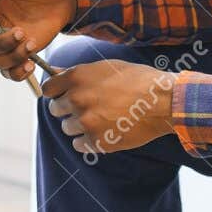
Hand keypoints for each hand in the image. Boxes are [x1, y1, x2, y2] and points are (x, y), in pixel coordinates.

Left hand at [41, 59, 177, 155]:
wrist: (163, 102)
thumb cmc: (138, 80)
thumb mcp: (106, 67)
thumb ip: (78, 72)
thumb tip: (55, 72)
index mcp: (77, 77)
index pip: (48, 89)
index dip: (57, 92)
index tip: (64, 94)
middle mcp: (77, 99)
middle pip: (55, 110)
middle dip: (68, 109)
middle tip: (87, 107)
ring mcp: (86, 122)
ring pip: (67, 128)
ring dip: (79, 125)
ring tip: (100, 119)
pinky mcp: (96, 142)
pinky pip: (78, 144)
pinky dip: (87, 141)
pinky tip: (103, 132)